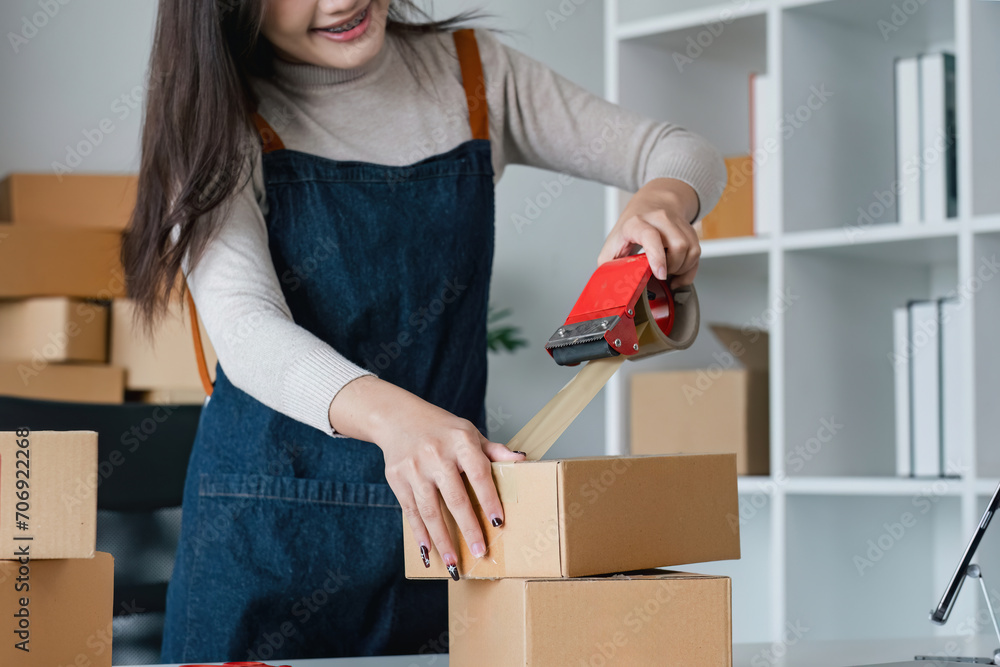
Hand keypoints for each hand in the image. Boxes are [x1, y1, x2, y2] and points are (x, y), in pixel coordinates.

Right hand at [328, 375, 524, 577]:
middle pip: (455, 498)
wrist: (397, 417)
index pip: (479, 474)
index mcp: (461, 442)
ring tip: (455, 563)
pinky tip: (428, 552)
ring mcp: (415, 468)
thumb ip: (494, 451)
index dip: (489, 499)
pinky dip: (420, 534)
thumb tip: (522, 461)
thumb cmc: (442, 429)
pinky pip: (411, 512)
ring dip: (443, 539)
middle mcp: (436, 455)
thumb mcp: (469, 432)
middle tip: (480, 552)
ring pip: (430, 510)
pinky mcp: (397, 479)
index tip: (498, 523)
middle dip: (468, 528)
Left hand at [598, 177, 701, 288]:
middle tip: (659, 274)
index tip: (660, 274)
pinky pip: (697, 253)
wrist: (652, 202)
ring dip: (682, 268)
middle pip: (678, 246)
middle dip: (671, 267)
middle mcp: (660, 219)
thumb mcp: (613, 243)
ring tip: (668, 270)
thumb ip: (609, 265)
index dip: (657, 257)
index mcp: (637, 222)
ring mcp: (677, 223)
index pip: (650, 236)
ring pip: (691, 250)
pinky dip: (689, 267)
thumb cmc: (631, 226)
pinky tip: (677, 270)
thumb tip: (611, 287)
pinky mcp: (690, 229)